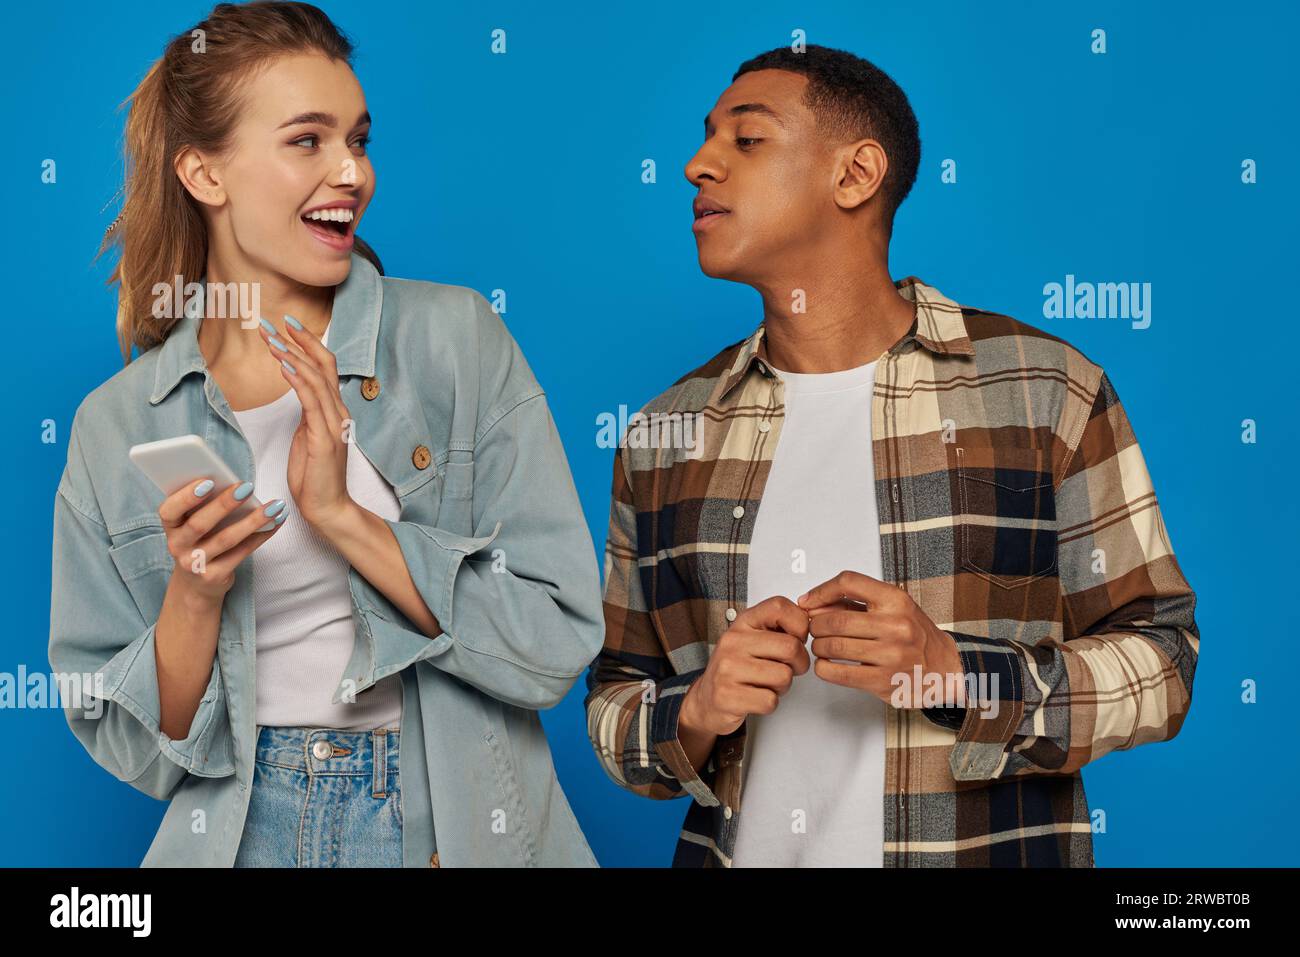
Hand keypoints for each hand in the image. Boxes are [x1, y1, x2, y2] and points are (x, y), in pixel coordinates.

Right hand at [159, 477, 285, 604]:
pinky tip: (276, 522)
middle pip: (200, 524)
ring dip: (253, 521)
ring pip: (226, 539)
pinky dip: (261, 536)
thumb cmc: (200, 541)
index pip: (169, 510)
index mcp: (171, 527)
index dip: (186, 496)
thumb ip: (204, 507)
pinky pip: (241, 553)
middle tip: (247, 487)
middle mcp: (178, 546)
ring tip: (274, 506)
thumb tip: (236, 485)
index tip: (209, 481)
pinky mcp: (214, 576)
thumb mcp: (192, 524)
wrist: (196, 583)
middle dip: (225, 504)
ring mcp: (195, 564)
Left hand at [258, 315, 355, 530]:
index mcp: (334, 411)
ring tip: (271, 340)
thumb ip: (307, 413)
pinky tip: (285, 366)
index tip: (286, 324)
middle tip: (273, 322)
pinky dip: (299, 381)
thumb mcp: (308, 437)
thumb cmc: (315, 477)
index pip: (324, 367)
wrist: (328, 508)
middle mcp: (338, 412)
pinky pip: (312, 402)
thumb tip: (297, 390)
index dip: (307, 342)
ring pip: (316, 379)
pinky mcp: (325, 438)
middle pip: (323, 364)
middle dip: (297, 341)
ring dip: (292, 356)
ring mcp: (334, 424)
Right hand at [679, 596, 810, 737]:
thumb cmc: (738, 668)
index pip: (780, 607)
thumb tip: (812, 624)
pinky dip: (770, 703)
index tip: (797, 638)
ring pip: (784, 677)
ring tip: (767, 683)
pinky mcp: (727, 696)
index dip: (800, 624)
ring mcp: (727, 668)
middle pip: (791, 647)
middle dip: (799, 663)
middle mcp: (733, 641)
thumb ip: (778, 628)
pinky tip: (756, 697)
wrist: (706, 699)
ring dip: (783, 686)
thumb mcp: (753, 638)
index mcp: (743, 622)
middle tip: (789, 668)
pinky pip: (770, 701)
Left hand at [797, 570, 964, 708]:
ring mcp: (891, 655)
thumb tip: (810, 605)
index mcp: (897, 600)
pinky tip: (826, 665)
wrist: (944, 669)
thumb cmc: (912, 635)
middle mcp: (896, 625)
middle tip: (814, 630)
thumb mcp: (892, 608)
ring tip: (821, 647)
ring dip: (818, 647)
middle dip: (815, 625)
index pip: (848, 582)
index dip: (820, 591)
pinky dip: (823, 668)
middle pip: (835, 620)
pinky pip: (838, 673)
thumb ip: (853, 603)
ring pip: (833, 647)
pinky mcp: (883, 681)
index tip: (807, 602)